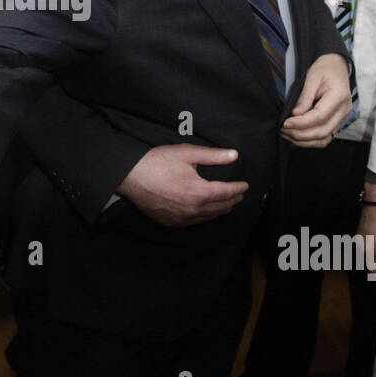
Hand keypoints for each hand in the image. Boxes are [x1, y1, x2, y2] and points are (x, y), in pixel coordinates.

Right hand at [118, 144, 248, 227]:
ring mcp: (182, 219)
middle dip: (233, 200)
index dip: (238, 188)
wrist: (130, 177)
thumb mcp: (187, 153)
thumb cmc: (157, 162)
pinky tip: (206, 210)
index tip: (245, 185)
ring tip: (227, 203)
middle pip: (221, 208)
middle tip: (239, 194)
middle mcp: (193, 210)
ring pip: (209, 217)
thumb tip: (234, 155)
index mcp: (200, 192)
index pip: (227, 193)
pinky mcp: (171, 223)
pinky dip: (205, 216)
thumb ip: (213, 156)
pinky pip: (194, 222)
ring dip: (221, 210)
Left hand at [281, 53, 349, 147]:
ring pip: (324, 139)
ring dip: (304, 141)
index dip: (301, 123)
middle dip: (300, 134)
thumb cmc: (324, 70)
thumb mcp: (312, 77)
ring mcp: (342, 118)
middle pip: (322, 131)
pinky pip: (325, 138)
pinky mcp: (337, 123)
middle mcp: (344, 110)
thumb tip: (295, 115)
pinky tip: (296, 138)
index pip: (320, 116)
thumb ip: (304, 97)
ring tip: (287, 134)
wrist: (336, 68)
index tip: (285, 123)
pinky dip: (310, 141)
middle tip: (282, 130)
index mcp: (339, 96)